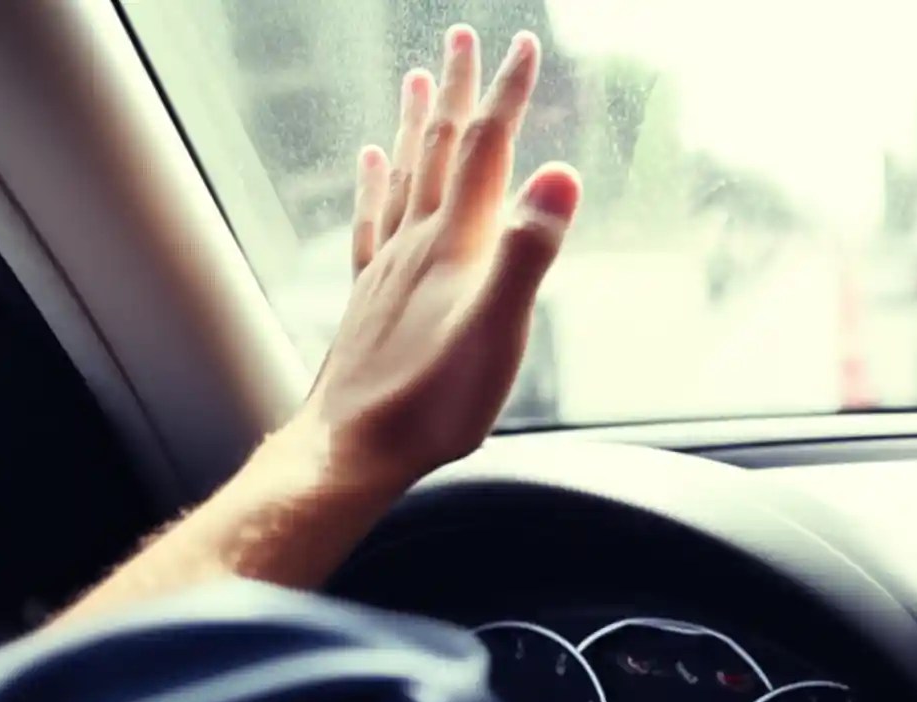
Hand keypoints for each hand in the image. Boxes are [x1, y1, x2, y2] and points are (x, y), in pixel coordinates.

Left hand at [301, 25, 581, 483]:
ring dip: (414, 123)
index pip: (485, 150)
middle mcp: (417, 241)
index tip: (523, 45)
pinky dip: (374, 181)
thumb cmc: (432, 402)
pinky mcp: (369, 293)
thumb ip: (530, 252)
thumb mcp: (498, 332)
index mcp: (455, 244)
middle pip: (439, 148)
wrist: (353, 446)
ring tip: (416, 79)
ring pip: (403, 175)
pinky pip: (372, 219)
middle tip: (460, 35)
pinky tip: (370, 161)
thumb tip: (562, 173)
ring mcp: (388, 265)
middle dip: (457, 89)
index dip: (507, 95)